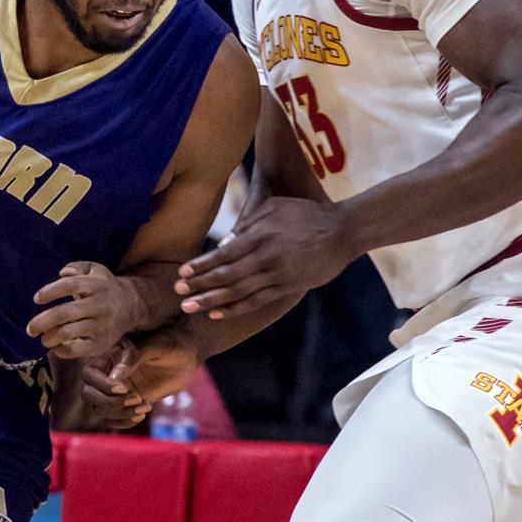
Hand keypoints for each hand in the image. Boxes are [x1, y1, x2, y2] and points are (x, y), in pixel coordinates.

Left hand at [27, 262, 140, 358]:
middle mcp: (99, 305)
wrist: (131, 306)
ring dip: (49, 338)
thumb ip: (77, 267)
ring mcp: (101, 325)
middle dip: (42, 321)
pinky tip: (56, 347)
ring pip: (68, 333)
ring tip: (43, 338)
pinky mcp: (101, 343)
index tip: (36, 299)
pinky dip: (62, 350)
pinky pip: (77, 350)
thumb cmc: (103, 287)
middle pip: (64, 313)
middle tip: (30, 329)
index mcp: (95, 285)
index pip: (69, 286)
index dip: (50, 292)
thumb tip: (63, 273)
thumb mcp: (94, 270)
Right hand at [78, 330, 198, 429]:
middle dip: (110, 402)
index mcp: (108, 355)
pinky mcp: (126, 403)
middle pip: (89, 395)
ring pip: (100, 409)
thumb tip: (114, 378)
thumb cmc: (170, 343)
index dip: (102, 385)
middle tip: (136, 398)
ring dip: (120, 413)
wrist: (187, 356)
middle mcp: (107, 373)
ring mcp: (115, 390)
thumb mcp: (153, 345)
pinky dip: (125, 421)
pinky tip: (144, 412)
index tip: (126, 388)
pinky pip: (113, 419)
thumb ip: (132, 358)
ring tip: (145, 405)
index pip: (89, 374)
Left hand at [174, 196, 358, 318]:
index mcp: (261, 235)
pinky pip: (257, 300)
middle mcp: (267, 257)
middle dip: (199, 285)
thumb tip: (224, 243)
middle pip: (226, 275)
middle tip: (178, 292)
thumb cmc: (306, 214)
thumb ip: (248, 224)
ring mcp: (278, 274)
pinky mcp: (288, 286)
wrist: (343, 231)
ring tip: (189, 307)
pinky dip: (236, 307)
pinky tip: (218, 312)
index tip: (183, 272)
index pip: (224, 254)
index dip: (201, 265)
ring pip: (238, 291)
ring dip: (211, 300)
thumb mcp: (275, 208)